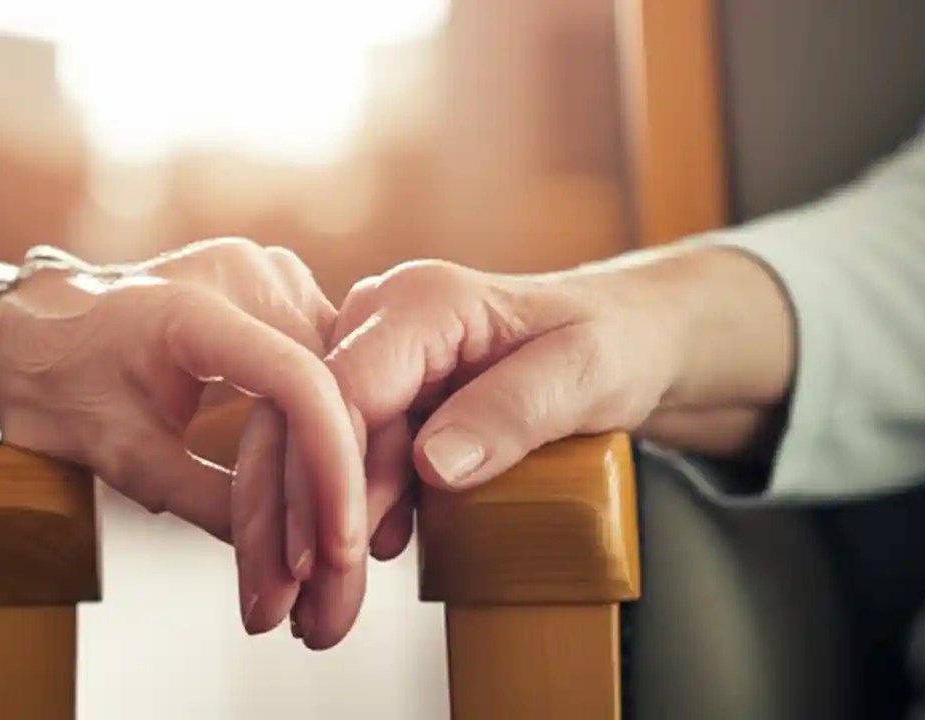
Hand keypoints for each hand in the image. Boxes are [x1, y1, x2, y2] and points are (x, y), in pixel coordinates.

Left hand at [0, 238, 366, 565]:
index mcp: (195, 305)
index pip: (299, 380)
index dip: (330, 463)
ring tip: (334, 544)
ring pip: (341, 379)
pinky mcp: (284, 295)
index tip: (341, 541)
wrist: (36, 328)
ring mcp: (273, 276)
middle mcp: (249, 274)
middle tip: (337, 567)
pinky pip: (327, 368)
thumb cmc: (58, 385)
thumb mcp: (121, 457)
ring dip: (342, 461)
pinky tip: (330, 491)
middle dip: (338, 481)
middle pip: (330, 384)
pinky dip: (328, 433)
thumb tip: (285, 565)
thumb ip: (206, 501)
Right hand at [233, 248, 793, 648]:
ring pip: (307, 452)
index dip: (331, 473)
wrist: (623, 344)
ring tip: (311, 618)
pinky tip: (331, 586)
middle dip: (300, 524)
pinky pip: (334, 467)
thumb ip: (512, 411)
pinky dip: (327, 529)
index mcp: (423, 302)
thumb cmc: (611, 345)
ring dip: (302, 539)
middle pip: (310, 424)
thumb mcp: (584, 375)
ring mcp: (374, 364)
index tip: (335, 554)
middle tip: (304, 613)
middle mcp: (380, 323)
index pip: (347, 388)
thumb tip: (434, 464)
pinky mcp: (380, 406)